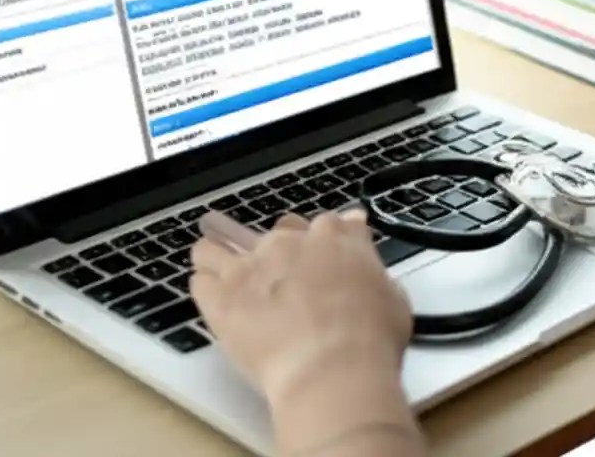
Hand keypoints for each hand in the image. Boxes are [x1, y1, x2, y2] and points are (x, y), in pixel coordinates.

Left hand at [189, 208, 411, 402]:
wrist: (333, 370)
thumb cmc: (370, 341)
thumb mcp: (394, 300)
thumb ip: (375, 272)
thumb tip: (371, 265)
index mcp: (335, 239)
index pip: (329, 224)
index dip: (329, 241)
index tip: (328, 254)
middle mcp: (290, 243)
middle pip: (278, 231)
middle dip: (282, 249)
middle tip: (289, 279)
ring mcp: (251, 266)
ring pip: (220, 245)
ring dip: (224, 257)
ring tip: (230, 278)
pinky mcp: (221, 297)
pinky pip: (200, 280)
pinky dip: (206, 288)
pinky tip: (215, 300)